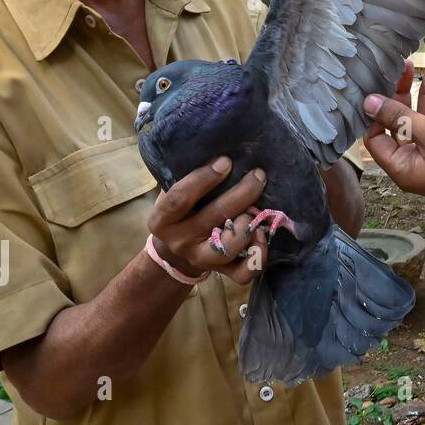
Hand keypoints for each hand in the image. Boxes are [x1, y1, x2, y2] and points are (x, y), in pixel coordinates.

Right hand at [146, 158, 270, 285]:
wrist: (176, 251)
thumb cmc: (182, 211)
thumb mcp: (174, 194)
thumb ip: (191, 178)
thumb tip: (225, 152)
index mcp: (162, 220)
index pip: (179, 198)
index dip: (204, 178)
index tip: (226, 161)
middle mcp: (180, 241)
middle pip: (214, 217)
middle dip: (242, 193)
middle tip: (258, 175)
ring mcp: (201, 259)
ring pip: (229, 248)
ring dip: (248, 225)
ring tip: (257, 210)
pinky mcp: (222, 272)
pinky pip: (244, 272)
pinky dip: (259, 255)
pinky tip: (262, 235)